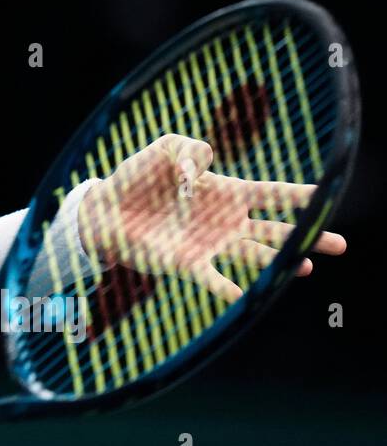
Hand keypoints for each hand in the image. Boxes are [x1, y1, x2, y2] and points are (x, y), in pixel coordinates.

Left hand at [76, 134, 346, 303]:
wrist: (105, 207)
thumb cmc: (138, 176)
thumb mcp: (166, 147)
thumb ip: (190, 149)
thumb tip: (201, 174)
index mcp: (227, 192)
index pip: (273, 195)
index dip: (300, 196)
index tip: (328, 197)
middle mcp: (225, 221)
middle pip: (276, 230)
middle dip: (308, 236)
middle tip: (339, 244)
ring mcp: (209, 244)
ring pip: (254, 256)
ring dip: (279, 262)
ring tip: (305, 268)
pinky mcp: (186, 263)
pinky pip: (212, 279)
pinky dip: (226, 288)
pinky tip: (243, 297)